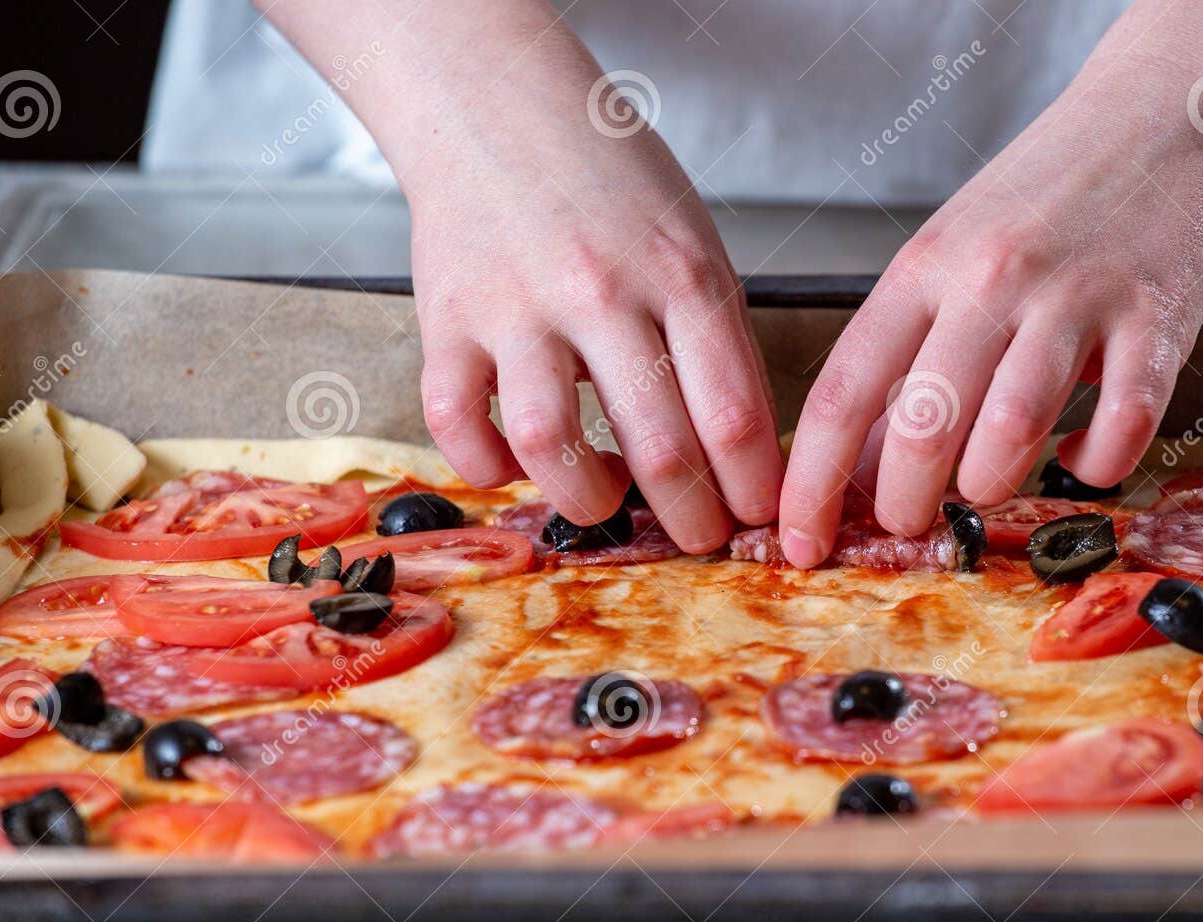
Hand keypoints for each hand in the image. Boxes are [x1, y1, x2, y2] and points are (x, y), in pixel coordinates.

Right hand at [408, 76, 779, 551]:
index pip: (733, 412)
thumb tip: (738, 450)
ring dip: (589, 501)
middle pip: (660, 445)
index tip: (756, 517)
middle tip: (698, 536)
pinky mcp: (446, 320)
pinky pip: (458, 427)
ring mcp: (517, 308)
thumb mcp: (692, 240)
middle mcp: (600, 292)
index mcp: (680, 273)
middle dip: (691, 517)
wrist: (494, 104)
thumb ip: (713, 337)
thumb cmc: (607, 181)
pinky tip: (518, 464)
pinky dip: (489, 467)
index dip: (751, 486)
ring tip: (605, 500)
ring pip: (553, 447)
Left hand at [778, 66, 1202, 563]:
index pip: (844, 391)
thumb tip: (856, 472)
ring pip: (1011, 436)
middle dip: (903, 504)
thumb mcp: (949, 258)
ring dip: (991, 488)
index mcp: (925, 267)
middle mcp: (992, 280)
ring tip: (987, 488)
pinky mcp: (1159, 321)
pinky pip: (1123, 430)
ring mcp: (1077, 299)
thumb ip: (904, 359)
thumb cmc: (1045, 198)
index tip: (799, 542)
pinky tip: (1082, 457)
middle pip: (923, 429)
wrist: (1167, 114)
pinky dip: (1096, 467)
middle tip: (907, 522)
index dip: (812, 483)